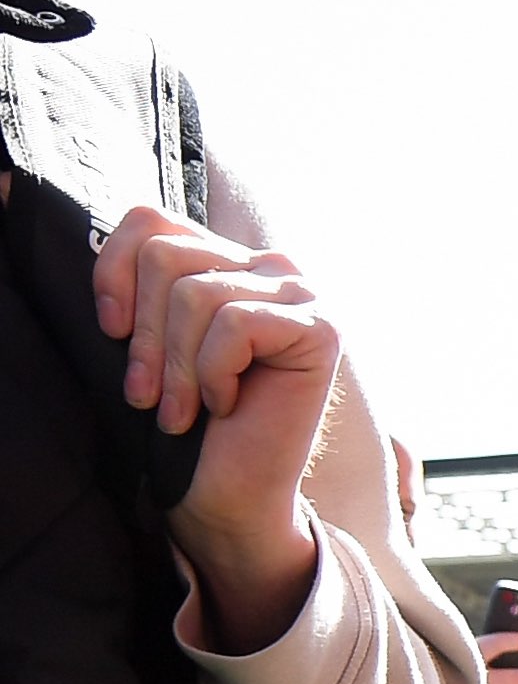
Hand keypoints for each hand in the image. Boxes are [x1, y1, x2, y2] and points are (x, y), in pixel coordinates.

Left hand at [93, 204, 337, 651]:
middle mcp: (271, 267)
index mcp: (228, 260)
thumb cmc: (186, 428)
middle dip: (147, 339)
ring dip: (176, 368)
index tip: (110, 335)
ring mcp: (302, 295)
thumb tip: (7, 184)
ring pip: (196, 294)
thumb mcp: (144, 339)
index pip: (151, 220)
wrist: (230, 500)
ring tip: (180, 412)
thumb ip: (132, 280)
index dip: (116, 275)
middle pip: (169, 257)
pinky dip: (215, 375)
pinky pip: (234, 324)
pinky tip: (226, 408)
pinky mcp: (321, 329)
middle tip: (147, 396)